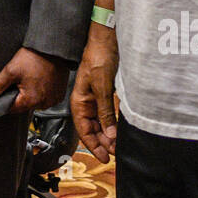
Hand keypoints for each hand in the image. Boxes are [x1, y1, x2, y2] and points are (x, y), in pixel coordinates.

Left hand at [0, 47, 66, 113]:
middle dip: (19, 94)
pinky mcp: (59, 94)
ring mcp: (53, 99)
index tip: (8, 87)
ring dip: (31, 93)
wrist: (53, 46)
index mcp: (31, 101)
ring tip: (31, 77)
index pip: (11, 108)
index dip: (6, 98)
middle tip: (20, 78)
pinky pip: (46, 97)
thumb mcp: (10, 71)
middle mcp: (44, 103)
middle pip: (24, 105)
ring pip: (35, 102)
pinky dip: (42, 90)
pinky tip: (40, 79)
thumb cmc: (33, 57)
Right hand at [71, 29, 118, 162]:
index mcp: (79, 101)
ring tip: (118, 145)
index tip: (105, 157)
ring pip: (100, 123)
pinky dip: (112, 124)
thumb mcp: (102, 86)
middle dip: (103, 143)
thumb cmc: (99, 58)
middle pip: (91, 129)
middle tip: (115, 153)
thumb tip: (109, 134)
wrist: (106, 39)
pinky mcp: (104, 94)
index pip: (84, 130)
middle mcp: (85, 102)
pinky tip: (119, 130)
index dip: (93, 145)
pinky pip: (107, 114)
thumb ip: (105, 110)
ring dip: (108, 135)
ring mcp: (95, 98)